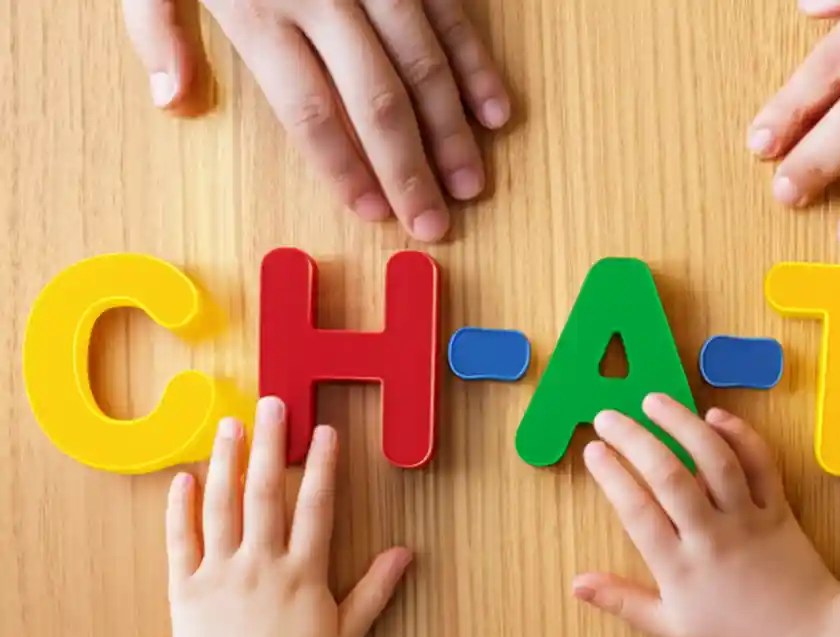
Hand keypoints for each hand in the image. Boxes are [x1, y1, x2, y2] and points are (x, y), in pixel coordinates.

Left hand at [124, 0, 511, 241]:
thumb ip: (154, 27)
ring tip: (472, 185)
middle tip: (435, 224)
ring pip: (425, 63)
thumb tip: (171, 101)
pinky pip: (451, 15)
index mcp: (258, 6)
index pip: (311, 109)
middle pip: (378, 99)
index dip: (346, 167)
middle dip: (410, 169)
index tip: (371, 211)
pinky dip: (477, 65)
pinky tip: (497, 113)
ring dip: (453, 130)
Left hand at [166, 397, 411, 636]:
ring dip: (226, 462)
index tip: (324, 431)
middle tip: (270, 404)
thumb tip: (406, 553)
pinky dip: (179, 508)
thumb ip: (376, 589)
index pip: (316, 506)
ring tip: (229, 427)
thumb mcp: (348, 634)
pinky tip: (183, 477)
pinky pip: (179, 542)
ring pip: (221, 507)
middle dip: (270, 443)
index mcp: (303, 574)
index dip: (323, 465)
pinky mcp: (185, 591)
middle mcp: (261, 566)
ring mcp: (220, 576)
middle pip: (266, 492)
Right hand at [574, 394, 839, 636]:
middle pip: (669, 476)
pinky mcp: (778, 508)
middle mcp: (711, 537)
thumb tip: (575, 584)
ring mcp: (747, 519)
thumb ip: (622, 602)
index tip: (593, 449)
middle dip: (635, 440)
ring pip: (715, 461)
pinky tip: (714, 415)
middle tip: (608, 416)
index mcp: (679, 568)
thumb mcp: (672, 629)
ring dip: (683, 425)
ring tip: (654, 401)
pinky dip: (740, 435)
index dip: (612, 476)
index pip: (637, 511)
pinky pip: (760, 464)